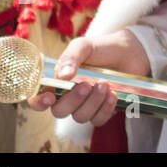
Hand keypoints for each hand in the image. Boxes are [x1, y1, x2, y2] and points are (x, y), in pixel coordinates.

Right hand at [26, 29, 150, 126]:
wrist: (129, 51)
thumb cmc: (100, 48)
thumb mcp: (84, 46)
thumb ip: (71, 57)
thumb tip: (63, 75)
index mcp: (57, 82)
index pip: (38, 99)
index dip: (38, 102)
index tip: (50, 97)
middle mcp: (68, 97)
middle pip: (59, 111)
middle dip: (72, 100)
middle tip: (86, 85)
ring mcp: (85, 106)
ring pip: (80, 117)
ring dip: (92, 102)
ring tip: (104, 84)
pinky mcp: (102, 111)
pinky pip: (98, 120)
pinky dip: (105, 109)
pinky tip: (113, 94)